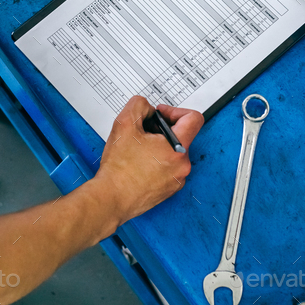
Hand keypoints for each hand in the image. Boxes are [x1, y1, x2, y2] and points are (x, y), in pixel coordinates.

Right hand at [95, 97, 203, 227]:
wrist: (111, 198)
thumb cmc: (119, 169)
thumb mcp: (125, 123)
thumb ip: (139, 105)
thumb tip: (147, 108)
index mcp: (178, 148)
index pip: (193, 118)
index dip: (175, 111)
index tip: (160, 115)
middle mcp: (183, 165)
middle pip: (181, 135)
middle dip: (162, 130)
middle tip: (142, 133)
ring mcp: (177, 179)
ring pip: (174, 152)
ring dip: (158, 146)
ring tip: (138, 150)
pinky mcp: (169, 189)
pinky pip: (169, 168)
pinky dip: (157, 161)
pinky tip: (139, 164)